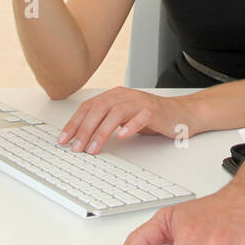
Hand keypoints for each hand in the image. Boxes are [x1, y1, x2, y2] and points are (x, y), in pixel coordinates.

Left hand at [58, 87, 197, 153]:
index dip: (74, 123)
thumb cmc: (150, 117)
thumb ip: (104, 122)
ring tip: (94, 148)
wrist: (181, 113)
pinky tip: (122, 136)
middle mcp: (125, 96)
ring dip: (102, 132)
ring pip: (116, 113)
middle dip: (84, 129)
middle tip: (76, 147)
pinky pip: (141, 117)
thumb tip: (80, 137)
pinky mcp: (155, 111)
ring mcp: (140, 102)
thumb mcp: (123, 117)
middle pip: (99, 109)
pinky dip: (130, 126)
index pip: (89, 107)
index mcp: (115, 96)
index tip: (63, 139)